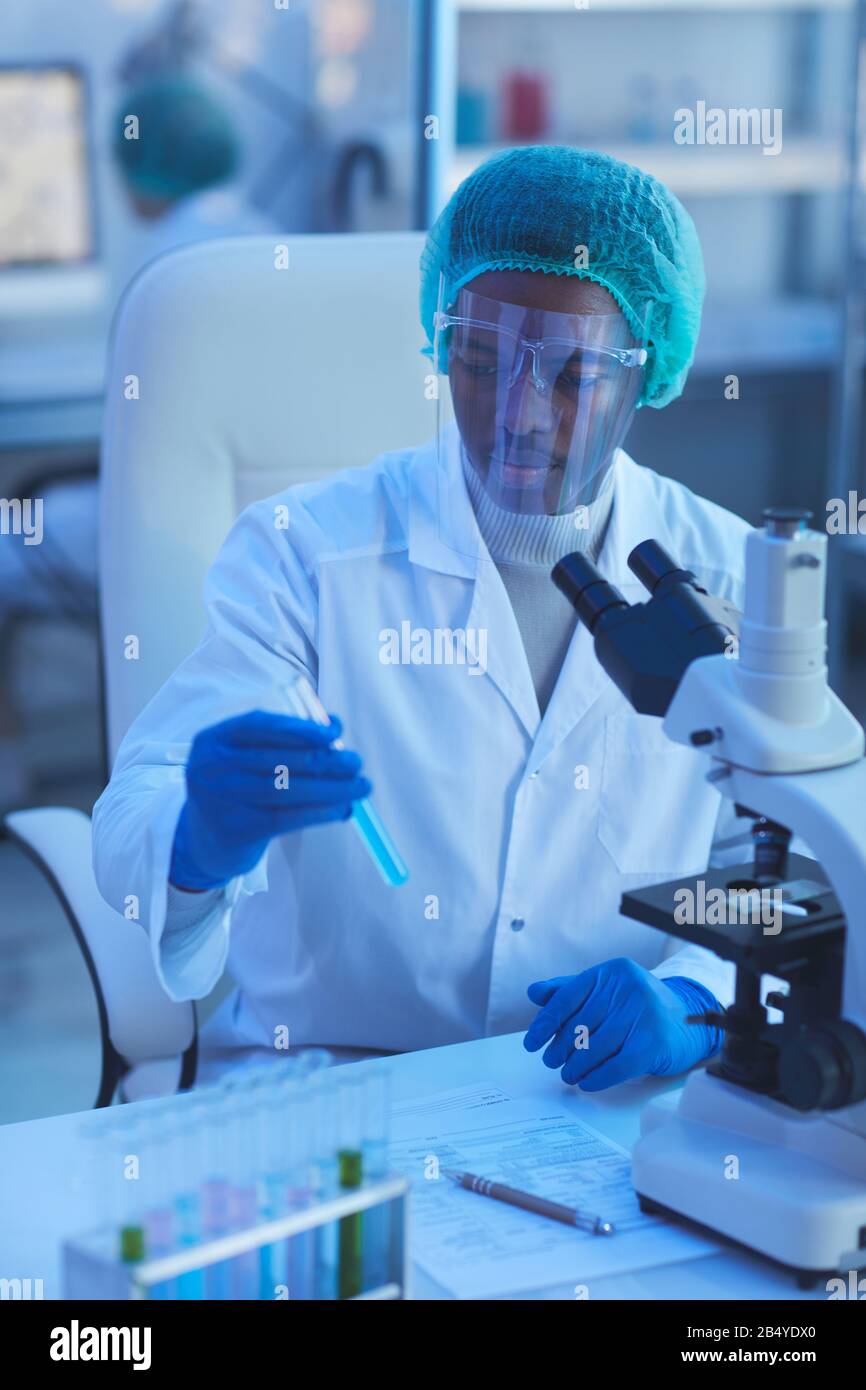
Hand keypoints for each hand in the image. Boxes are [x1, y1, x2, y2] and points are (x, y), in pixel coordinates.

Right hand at [169, 710, 370, 889]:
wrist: (204, 843)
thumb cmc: (237, 791)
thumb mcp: (245, 760)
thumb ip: (283, 741)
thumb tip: (335, 726)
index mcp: (213, 740)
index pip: (261, 725)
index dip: (301, 727)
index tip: (335, 732)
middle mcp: (212, 766)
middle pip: (280, 758)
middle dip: (326, 759)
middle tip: (356, 763)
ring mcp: (222, 799)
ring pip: (289, 788)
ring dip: (332, 787)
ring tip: (360, 787)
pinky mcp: (237, 829)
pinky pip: (288, 816)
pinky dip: (321, 812)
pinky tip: (342, 809)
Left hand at [523, 958, 721, 1090]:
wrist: (688, 1022)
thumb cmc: (639, 1009)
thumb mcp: (606, 991)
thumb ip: (569, 990)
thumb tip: (534, 992)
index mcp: (612, 972)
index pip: (567, 997)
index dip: (545, 1023)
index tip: (532, 1042)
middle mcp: (629, 988)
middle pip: (580, 1025)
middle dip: (561, 1048)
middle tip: (552, 1061)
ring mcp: (644, 1014)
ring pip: (595, 1048)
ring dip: (576, 1067)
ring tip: (569, 1074)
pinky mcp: (654, 1043)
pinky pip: (615, 1066)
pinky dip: (597, 1077)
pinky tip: (587, 1082)